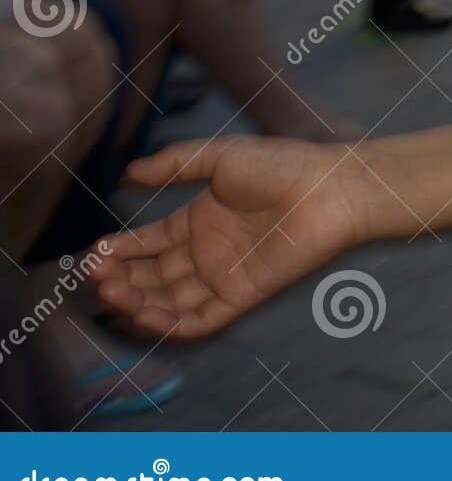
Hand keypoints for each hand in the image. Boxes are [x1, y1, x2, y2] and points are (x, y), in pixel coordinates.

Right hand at [91, 137, 370, 339]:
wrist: (329, 188)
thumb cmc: (281, 166)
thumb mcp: (221, 156)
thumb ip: (175, 163)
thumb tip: (128, 172)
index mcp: (199, 221)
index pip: (148, 244)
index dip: (120, 251)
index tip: (92, 256)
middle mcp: (207, 252)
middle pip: (153, 276)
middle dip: (122, 279)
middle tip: (96, 277)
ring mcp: (224, 276)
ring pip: (170, 300)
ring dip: (138, 302)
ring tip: (111, 292)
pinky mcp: (243, 295)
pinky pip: (201, 319)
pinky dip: (172, 324)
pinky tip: (144, 315)